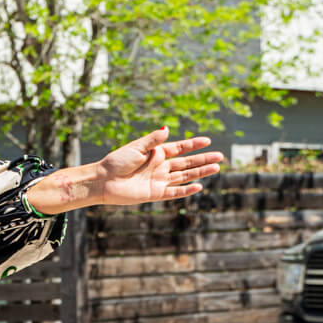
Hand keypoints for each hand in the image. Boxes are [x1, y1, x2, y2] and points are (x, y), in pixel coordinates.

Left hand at [92, 128, 223, 206]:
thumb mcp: (136, 147)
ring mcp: (158, 180)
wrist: (103, 181)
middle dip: (203, 160)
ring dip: (200, 173)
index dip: (193, 145)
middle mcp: (160, 167)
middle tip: (220, 157)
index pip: (179, 148)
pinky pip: (173, 192)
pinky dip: (185, 190)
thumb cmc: (116, 162)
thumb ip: (153, 140)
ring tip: (216, 169)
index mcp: (156, 153)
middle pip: (186, 163)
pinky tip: (198, 186)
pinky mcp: (154, 194)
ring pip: (184, 177)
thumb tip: (167, 128)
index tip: (208, 141)